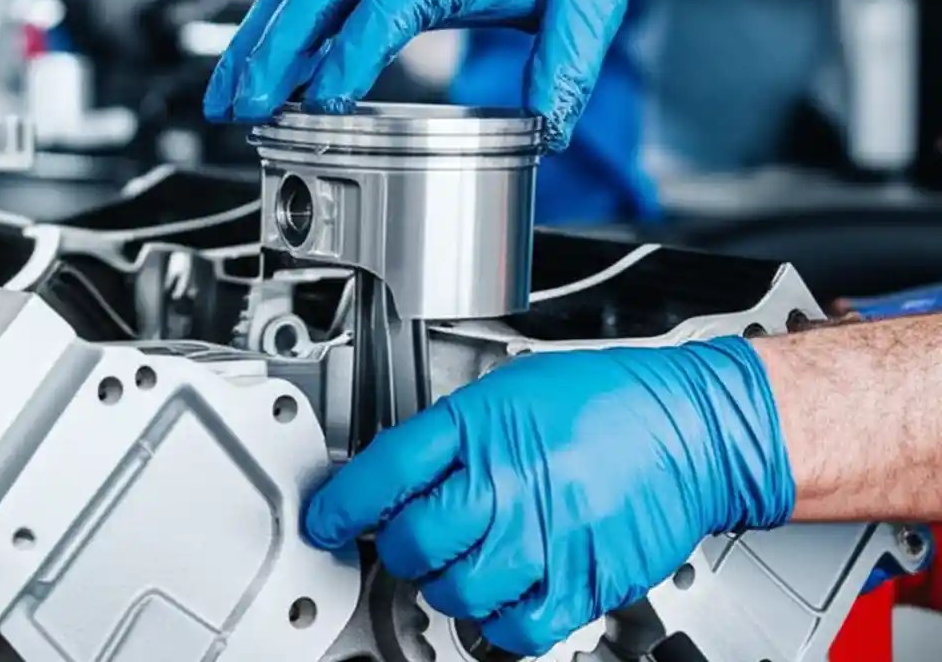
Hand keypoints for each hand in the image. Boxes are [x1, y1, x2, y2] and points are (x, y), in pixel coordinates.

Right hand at [204, 0, 649, 149]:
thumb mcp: (588, 9)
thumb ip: (567, 70)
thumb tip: (547, 130)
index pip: (389, 5)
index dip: (352, 54)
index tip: (330, 105)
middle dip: (276, 51)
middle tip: (249, 108)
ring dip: (257, 42)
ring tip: (226, 98)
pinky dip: (272, 33)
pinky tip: (253, 73)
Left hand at [303, 336, 794, 654]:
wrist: (694, 426)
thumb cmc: (608, 402)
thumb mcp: (510, 390)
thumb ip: (451, 435)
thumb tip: (395, 476)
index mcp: (481, 426)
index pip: (384, 470)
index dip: (341, 503)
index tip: (325, 521)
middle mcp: (508, 481)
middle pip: (413, 541)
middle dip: (401, 548)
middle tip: (415, 541)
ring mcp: (546, 535)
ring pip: (456, 592)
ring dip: (449, 587)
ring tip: (467, 565)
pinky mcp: (583, 581)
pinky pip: (516, 630)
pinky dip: (499, 625)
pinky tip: (505, 598)